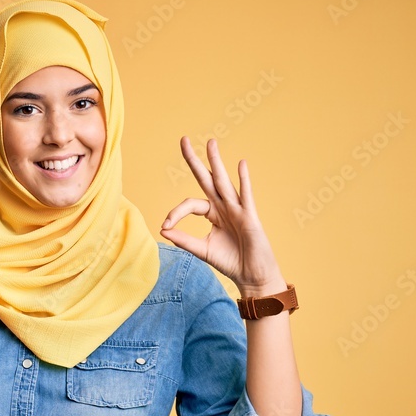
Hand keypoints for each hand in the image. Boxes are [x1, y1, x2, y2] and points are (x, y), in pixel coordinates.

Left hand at [160, 137, 285, 296]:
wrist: (252, 275)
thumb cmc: (230, 261)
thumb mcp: (202, 250)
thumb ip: (183, 240)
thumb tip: (162, 230)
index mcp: (212, 213)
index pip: (190, 204)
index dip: (175, 213)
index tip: (165, 226)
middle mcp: (224, 207)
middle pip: (206, 179)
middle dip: (195, 161)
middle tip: (183, 140)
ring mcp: (238, 209)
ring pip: (223, 182)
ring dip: (216, 162)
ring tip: (210, 142)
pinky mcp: (250, 217)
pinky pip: (246, 195)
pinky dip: (244, 180)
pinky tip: (241, 164)